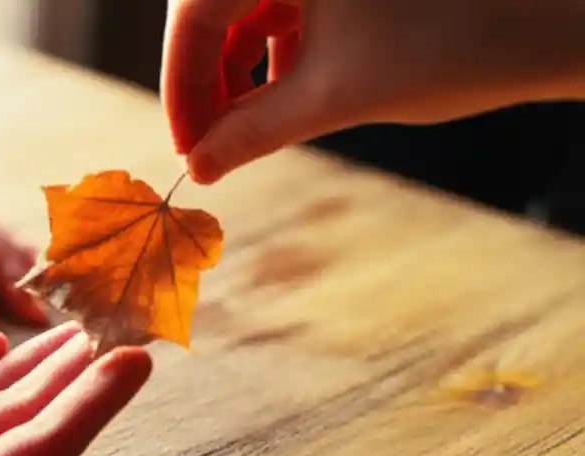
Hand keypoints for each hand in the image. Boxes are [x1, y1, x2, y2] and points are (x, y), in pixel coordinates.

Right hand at [163, 0, 584, 182]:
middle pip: (210, 6)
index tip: (184, 143)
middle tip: (206, 143)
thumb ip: (252, 132)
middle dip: (203, 76)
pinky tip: (279, 96)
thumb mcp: (334, 97)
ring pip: (240, 7)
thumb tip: (198, 165)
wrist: (549, 26)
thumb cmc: (451, 47)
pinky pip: (276, 1)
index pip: (196, 12)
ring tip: (244, 129)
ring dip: (234, 69)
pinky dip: (269, 49)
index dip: (181, 83)